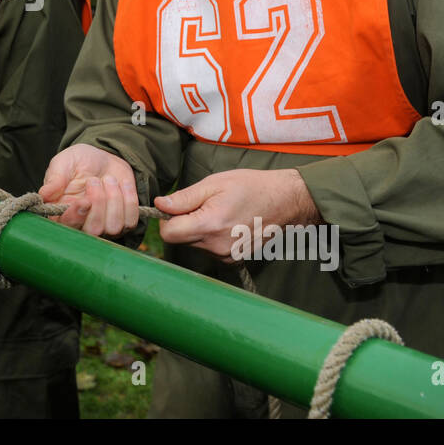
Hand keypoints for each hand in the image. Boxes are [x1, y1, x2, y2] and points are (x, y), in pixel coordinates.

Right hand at [38, 143, 138, 237]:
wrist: (103, 157)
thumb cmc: (78, 162)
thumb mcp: (63, 163)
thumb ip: (54, 178)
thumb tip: (43, 195)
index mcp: (62, 214)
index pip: (68, 227)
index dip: (77, 216)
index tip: (84, 200)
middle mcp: (83, 226)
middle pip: (94, 231)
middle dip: (99, 203)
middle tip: (93, 180)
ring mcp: (105, 227)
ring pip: (114, 227)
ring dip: (114, 198)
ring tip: (108, 179)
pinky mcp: (124, 222)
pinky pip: (131, 220)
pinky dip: (129, 198)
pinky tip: (121, 184)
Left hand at [155, 168, 320, 259]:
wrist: (285, 201)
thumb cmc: (250, 186)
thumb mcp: (213, 184)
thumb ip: (184, 198)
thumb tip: (159, 205)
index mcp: (209, 226)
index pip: (168, 234)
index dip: (167, 219)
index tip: (177, 207)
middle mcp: (216, 247)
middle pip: (181, 240)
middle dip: (183, 223)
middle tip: (203, 205)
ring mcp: (226, 256)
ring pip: (195, 245)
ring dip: (198, 230)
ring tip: (219, 212)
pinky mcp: (233, 260)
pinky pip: (209, 249)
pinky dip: (211, 238)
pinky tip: (227, 223)